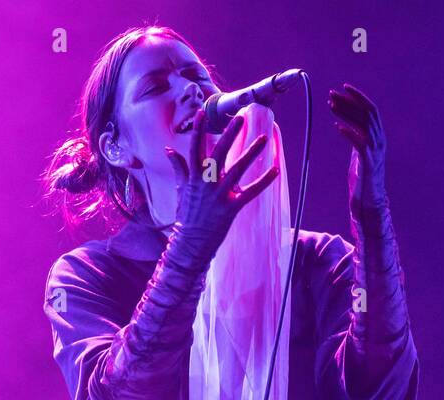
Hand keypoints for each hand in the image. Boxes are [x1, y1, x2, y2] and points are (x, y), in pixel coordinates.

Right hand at [162, 110, 279, 267]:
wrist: (189, 244)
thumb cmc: (186, 217)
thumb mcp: (182, 190)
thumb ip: (179, 169)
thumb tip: (169, 151)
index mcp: (194, 177)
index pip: (195, 148)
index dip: (198, 130)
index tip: (200, 111)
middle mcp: (206, 183)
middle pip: (218, 152)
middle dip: (229, 134)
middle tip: (240, 117)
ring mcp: (218, 196)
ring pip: (237, 169)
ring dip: (251, 153)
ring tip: (263, 138)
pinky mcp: (230, 208)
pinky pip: (250, 192)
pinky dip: (263, 182)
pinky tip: (275, 171)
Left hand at [328, 83, 388, 221]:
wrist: (370, 202)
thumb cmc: (363, 179)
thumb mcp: (360, 154)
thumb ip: (357, 139)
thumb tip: (348, 126)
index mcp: (379, 136)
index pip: (371, 110)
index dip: (358, 97)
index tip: (343, 88)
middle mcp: (380, 140)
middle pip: (366, 113)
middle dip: (349, 101)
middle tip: (331, 94)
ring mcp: (376, 151)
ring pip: (363, 124)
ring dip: (346, 113)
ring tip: (331, 106)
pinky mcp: (368, 163)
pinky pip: (360, 143)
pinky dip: (349, 134)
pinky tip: (337, 127)